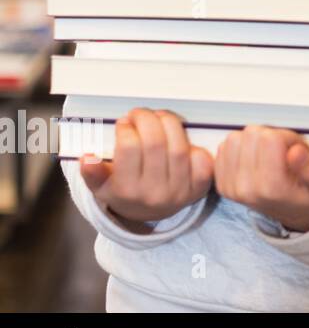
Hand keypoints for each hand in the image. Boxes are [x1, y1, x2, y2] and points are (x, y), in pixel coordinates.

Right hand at [80, 108, 213, 227]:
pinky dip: (194, 144)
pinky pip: (202, 160)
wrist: (151, 214)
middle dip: (147, 120)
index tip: (124, 122)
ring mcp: (179, 191)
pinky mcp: (199, 188)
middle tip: (140, 114)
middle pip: (156, 144)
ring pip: (179, 148)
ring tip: (159, 117)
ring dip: (170, 124)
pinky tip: (180, 137)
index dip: (127, 128)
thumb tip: (87, 158)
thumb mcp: (101, 186)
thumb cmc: (124, 192)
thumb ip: (92, 173)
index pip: (129, 148)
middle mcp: (154, 193)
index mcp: (126, 191)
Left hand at [214, 126, 308, 232]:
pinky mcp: (222, 184)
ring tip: (270, 155)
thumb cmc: (308, 196)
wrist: (294, 214)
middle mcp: (247, 189)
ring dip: (253, 141)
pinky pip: (223, 149)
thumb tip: (296, 153)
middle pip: (251, 136)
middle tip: (283, 153)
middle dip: (270, 137)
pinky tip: (254, 159)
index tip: (295, 150)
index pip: (270, 139)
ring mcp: (231, 188)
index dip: (288, 137)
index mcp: (272, 188)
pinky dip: (239, 148)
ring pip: (234, 139)